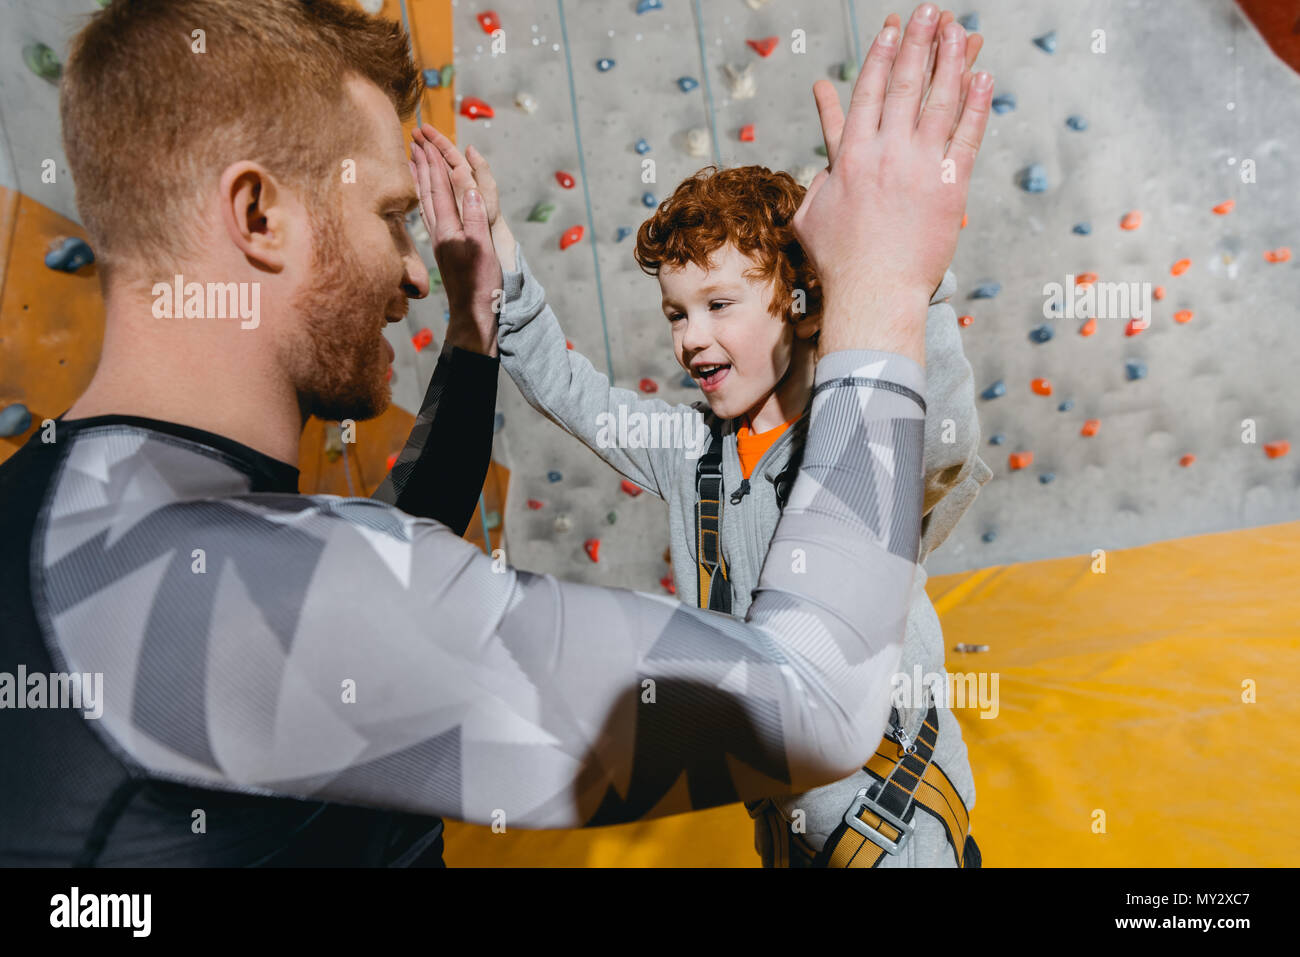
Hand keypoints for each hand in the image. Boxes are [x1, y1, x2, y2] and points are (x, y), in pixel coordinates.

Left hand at [413, 125, 516, 274]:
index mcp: (448, 228)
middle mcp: (439, 231)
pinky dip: (424, 197)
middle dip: (421, 163)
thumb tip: (469, 189)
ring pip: (425, 201)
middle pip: (427, 190)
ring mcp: (439, 239)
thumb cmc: (480, 283)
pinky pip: (429, 214)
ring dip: (419, 177)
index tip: (427, 140)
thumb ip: (474, 218)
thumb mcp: (482, 249)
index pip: (439, 188)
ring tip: (412, 158)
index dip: (434, 163)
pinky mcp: (442, 247)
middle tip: (414, 139)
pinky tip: (422, 195)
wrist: (472, 312)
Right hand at [791, 3, 992, 359]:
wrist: (874, 295)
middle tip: (930, 12)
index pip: (868, 92)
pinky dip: (976, 104)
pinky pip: (967, 136)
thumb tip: (824, 163)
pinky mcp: (950, 187)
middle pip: (906, 85)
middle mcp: (885, 154)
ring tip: (961, 30)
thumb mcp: (813, 215)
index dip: (882, 55)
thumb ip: (820, 181)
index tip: (893, 28)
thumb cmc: (839, 263)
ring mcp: (919, 168)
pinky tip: (984, 77)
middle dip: (919, 43)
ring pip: (940, 101)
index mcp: (850, 158)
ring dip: (952, 60)